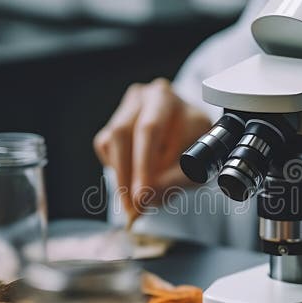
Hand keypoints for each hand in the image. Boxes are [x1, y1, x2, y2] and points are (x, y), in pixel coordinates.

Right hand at [94, 79, 211, 214]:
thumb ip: (174, 181)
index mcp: (170, 100)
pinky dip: (117, 169)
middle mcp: (146, 97)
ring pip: (111, 142)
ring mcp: (128, 108)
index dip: (143, 163)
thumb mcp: (195, 168)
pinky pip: (104, 148)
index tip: (142, 194)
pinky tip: (135, 179)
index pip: (150, 129)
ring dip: (121, 177)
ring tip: (135, 203)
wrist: (192, 145)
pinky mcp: (113, 124)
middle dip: (127, 174)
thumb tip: (146, 196)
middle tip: (134, 205)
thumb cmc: (196, 152)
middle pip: (123, 132)